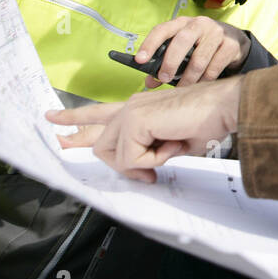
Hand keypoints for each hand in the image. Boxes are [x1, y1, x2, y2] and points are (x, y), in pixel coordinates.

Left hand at [48, 76, 242, 181]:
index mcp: (139, 108)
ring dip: (146, 161)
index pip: (99, 114)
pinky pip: (130, 158)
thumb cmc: (208, 123)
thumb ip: (151, 154)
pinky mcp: (134, 120)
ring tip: (172, 147)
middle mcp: (130, 106)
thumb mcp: (172, 144)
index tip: (53, 122)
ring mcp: (130, 111)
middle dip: (125, 164)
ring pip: (115, 156)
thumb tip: (142, 171)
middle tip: (154, 169)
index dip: (75, 120)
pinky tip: (172, 142)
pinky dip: (154, 159)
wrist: (224, 108)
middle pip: (98, 142)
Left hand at [135, 17, 250, 87]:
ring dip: (188, 78)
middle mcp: (199, 24)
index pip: (163, 29)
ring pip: (199, 59)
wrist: (234, 39)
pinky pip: (214, 68)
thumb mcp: (183, 49)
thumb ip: (165, 63)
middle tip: (163, 78)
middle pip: (182, 41)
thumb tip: (150, 82)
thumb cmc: (201, 45)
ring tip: (182, 87)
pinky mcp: (230, 45)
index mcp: (182, 23)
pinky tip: (200, 83)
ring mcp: (217, 33)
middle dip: (170, 62)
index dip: (150, 44)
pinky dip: (204, 80)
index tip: (140, 60)